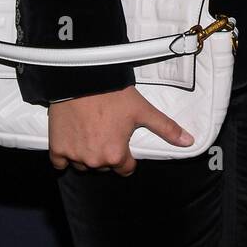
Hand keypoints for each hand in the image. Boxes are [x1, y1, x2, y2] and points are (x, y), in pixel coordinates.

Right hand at [48, 86, 194, 175]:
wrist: (82, 78)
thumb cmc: (114, 94)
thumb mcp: (143, 110)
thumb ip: (166, 128)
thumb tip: (189, 142)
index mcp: (115, 155)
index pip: (125, 168)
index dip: (127, 156)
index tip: (123, 140)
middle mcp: (94, 161)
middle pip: (104, 166)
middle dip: (107, 153)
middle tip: (107, 131)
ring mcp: (74, 155)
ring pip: (84, 164)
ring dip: (87, 154)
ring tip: (91, 131)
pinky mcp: (57, 148)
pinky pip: (61, 162)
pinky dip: (66, 155)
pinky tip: (73, 139)